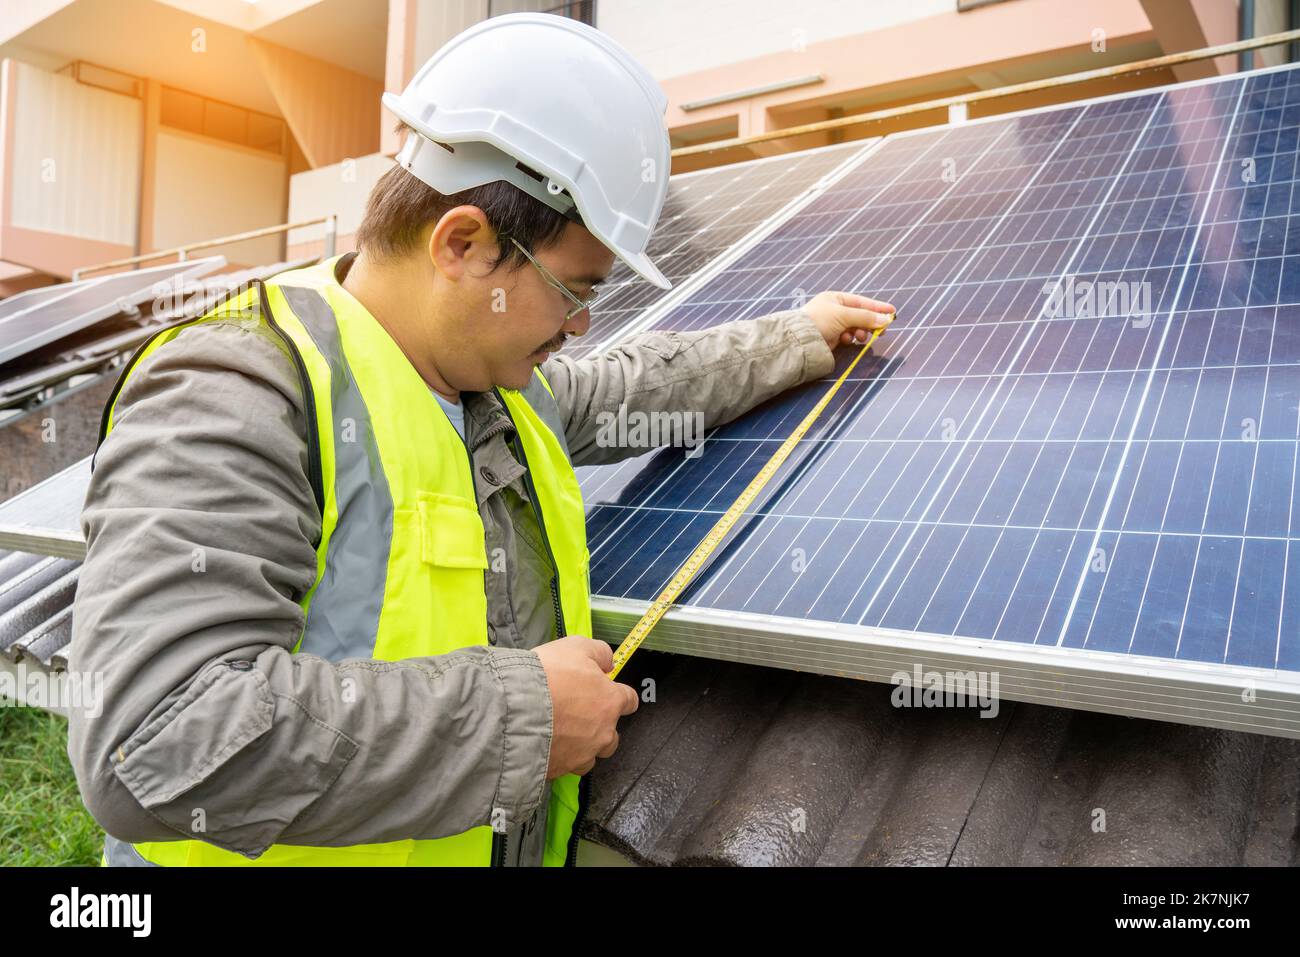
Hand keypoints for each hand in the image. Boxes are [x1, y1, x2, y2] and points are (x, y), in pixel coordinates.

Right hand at [533, 635, 637, 778]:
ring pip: (590, 757)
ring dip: (581, 747)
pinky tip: (544, 746)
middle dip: (601, 728)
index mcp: (610, 702)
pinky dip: (558, 758)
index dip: (620, 696)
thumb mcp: (576, 647)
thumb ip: (599, 653)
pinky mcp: (560, 770)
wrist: (514, 708)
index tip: (610, 693)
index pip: (629, 701)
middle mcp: (603, 732)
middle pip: (613, 737)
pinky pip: (564, 767)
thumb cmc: (548, 675)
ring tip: (561, 735)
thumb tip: (608, 662)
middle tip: (579, 716)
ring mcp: (582, 755)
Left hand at [802, 291, 894, 349]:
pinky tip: (847, 340)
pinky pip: (848, 336)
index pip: (861, 301)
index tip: (892, 312)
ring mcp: (833, 324)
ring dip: (861, 331)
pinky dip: (851, 338)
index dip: (877, 307)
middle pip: (860, 315)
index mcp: (836, 298)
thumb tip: (885, 319)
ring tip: (861, 336)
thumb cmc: (819, 320)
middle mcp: (835, 310)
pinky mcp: (831, 337)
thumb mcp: (844, 315)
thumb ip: (866, 317)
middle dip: (870, 322)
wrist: (799, 340)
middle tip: (882, 330)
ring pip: (855, 327)